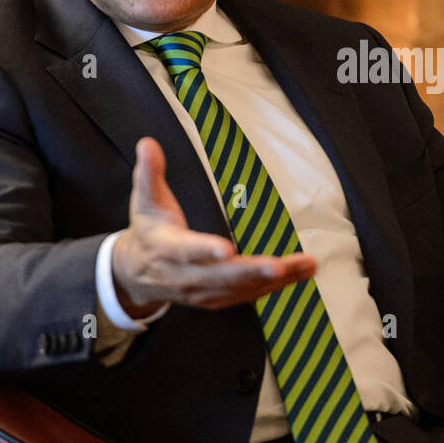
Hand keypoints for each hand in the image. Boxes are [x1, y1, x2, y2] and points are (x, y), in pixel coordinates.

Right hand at [111, 137, 316, 313]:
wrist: (137, 273)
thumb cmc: (148, 230)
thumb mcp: (143, 200)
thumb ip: (149, 172)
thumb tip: (148, 143)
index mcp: (166, 249)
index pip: (187, 250)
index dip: (206, 250)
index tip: (228, 249)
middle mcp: (184, 276)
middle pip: (220, 276)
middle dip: (251, 271)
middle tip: (280, 265)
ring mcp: (200, 292)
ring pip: (240, 288)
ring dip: (275, 280)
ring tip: (306, 266)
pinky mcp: (215, 299)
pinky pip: (246, 296)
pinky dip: (273, 288)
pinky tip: (297, 275)